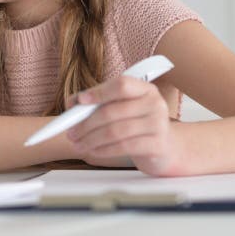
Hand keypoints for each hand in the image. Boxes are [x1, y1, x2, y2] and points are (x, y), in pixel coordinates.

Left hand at [65, 75, 180, 175]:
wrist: (163, 147)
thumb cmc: (136, 123)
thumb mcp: (119, 107)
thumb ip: (96, 101)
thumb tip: (72, 103)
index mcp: (144, 88)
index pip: (121, 85)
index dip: (99, 92)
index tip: (80, 101)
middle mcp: (154, 103)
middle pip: (112, 111)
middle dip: (86, 123)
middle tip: (71, 132)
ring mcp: (158, 124)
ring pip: (115, 131)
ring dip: (91, 139)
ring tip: (77, 144)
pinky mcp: (157, 145)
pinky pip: (124, 146)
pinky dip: (103, 149)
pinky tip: (93, 151)